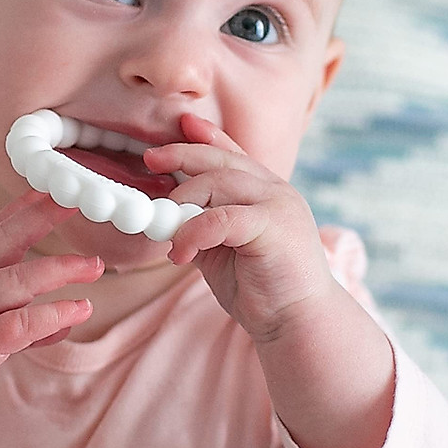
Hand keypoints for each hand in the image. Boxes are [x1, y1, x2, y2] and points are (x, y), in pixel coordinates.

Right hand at [0, 192, 101, 447]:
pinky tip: (80, 309)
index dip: (26, 207)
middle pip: (7, 240)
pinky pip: (20, 324)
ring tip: (95, 266)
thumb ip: (14, 312)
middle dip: (44, 217)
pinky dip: (54, 314)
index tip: (54, 188)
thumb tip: (63, 317)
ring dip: (62, 269)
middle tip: (79, 201)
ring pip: (20, 280)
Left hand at [147, 115, 394, 447]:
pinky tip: (180, 253)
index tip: (182, 124)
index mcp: (266, 192)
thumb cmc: (261, 289)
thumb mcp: (223, 248)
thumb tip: (165, 211)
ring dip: (182, 202)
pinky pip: (220, 218)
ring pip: (218, 183)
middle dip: (182, 155)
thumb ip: (202, 223)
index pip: (234, 153)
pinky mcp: (274, 226)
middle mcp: (275, 191)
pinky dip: (193, 232)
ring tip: (166, 229)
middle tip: (150, 160)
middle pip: (221, 161)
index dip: (206, 136)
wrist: (297, 323)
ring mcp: (278, 205)